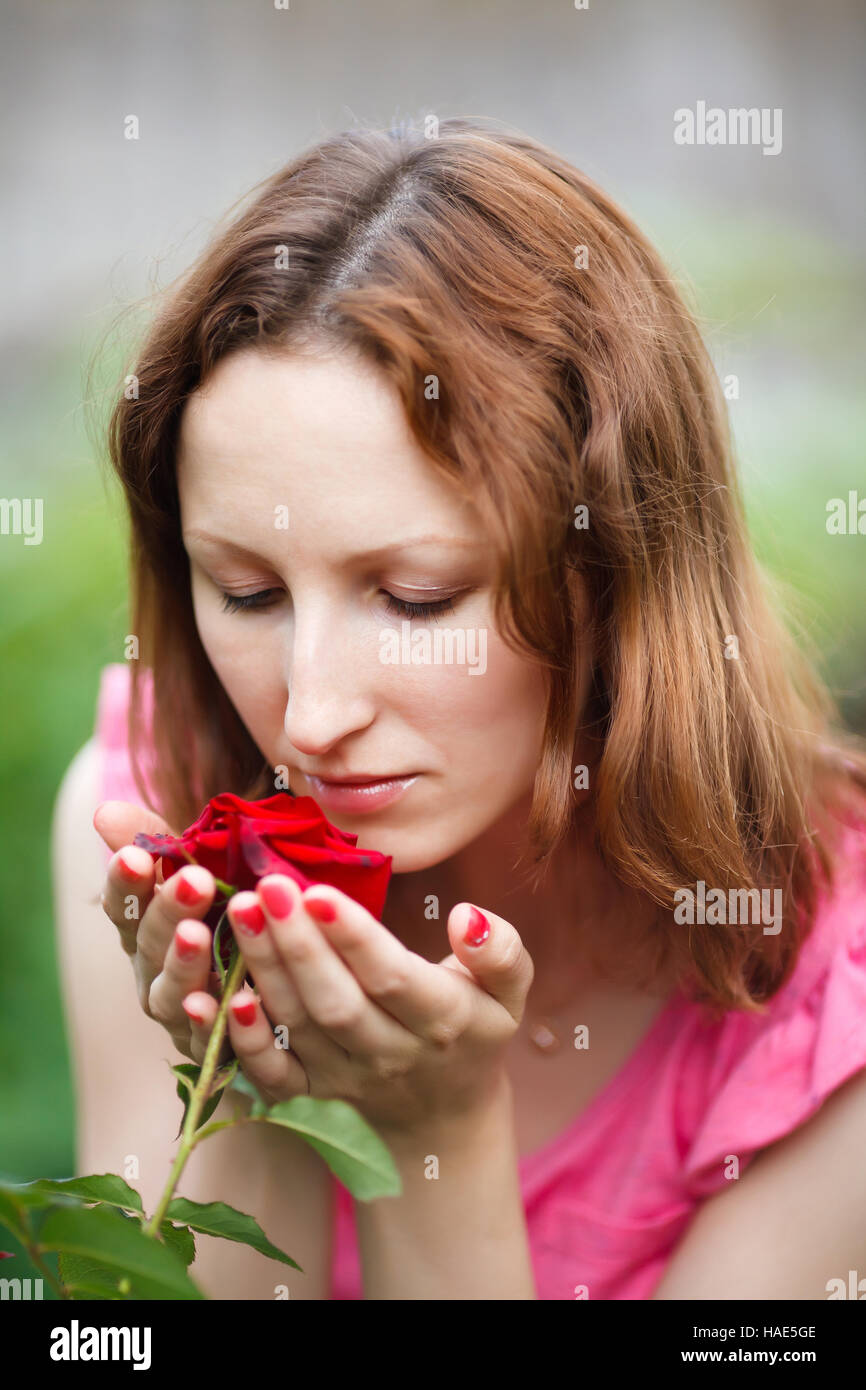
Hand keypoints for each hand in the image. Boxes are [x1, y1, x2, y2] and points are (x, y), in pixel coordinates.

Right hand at [93, 800, 231, 1066]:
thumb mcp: (199, 870)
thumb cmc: (226, 914)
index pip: (124, 902)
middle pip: (150, 942)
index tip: (137, 855)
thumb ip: (157, 843)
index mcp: (145, 925)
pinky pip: (210, 1039)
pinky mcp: (212, 1048)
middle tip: (194, 880)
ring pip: (172, 992)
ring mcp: (178, 1013)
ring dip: (185, 963)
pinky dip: (215, 1022)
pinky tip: (229, 1002)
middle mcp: (153, 971)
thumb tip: (104, 810)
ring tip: (199, 935)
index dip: (127, 881)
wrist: (272, 984)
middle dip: (168, 910)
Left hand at [180, 874, 534, 1136]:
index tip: (316, 890)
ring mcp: (346, 1080)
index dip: (352, 936)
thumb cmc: (471, 1028)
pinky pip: (273, 1075)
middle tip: (265, 887)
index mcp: (443, 1020)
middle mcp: (392, 1054)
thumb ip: (500, 952)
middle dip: (297, 944)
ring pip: (299, 1026)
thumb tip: (467, 916)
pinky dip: (245, 1042)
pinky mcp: (310, 1098)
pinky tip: (220, 997)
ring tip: (239, 911)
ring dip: (264, 970)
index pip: (391, 976)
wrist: (442, 1116)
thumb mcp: (507, 991)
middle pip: (335, 1000)